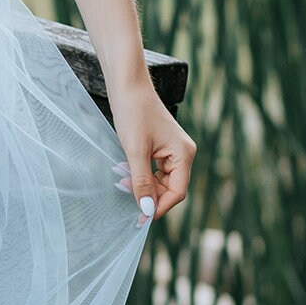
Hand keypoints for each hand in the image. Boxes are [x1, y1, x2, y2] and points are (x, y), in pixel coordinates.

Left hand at [108, 82, 195, 223]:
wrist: (127, 86)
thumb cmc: (133, 113)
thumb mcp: (135, 151)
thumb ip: (141, 182)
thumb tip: (146, 210)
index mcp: (184, 154)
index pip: (177, 192)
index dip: (159, 206)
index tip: (140, 218)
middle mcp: (183, 153)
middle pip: (170, 188)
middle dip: (148, 195)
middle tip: (124, 195)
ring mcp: (173, 150)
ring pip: (161, 181)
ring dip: (143, 185)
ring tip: (121, 180)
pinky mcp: (162, 147)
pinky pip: (155, 170)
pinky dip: (141, 175)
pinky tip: (125, 172)